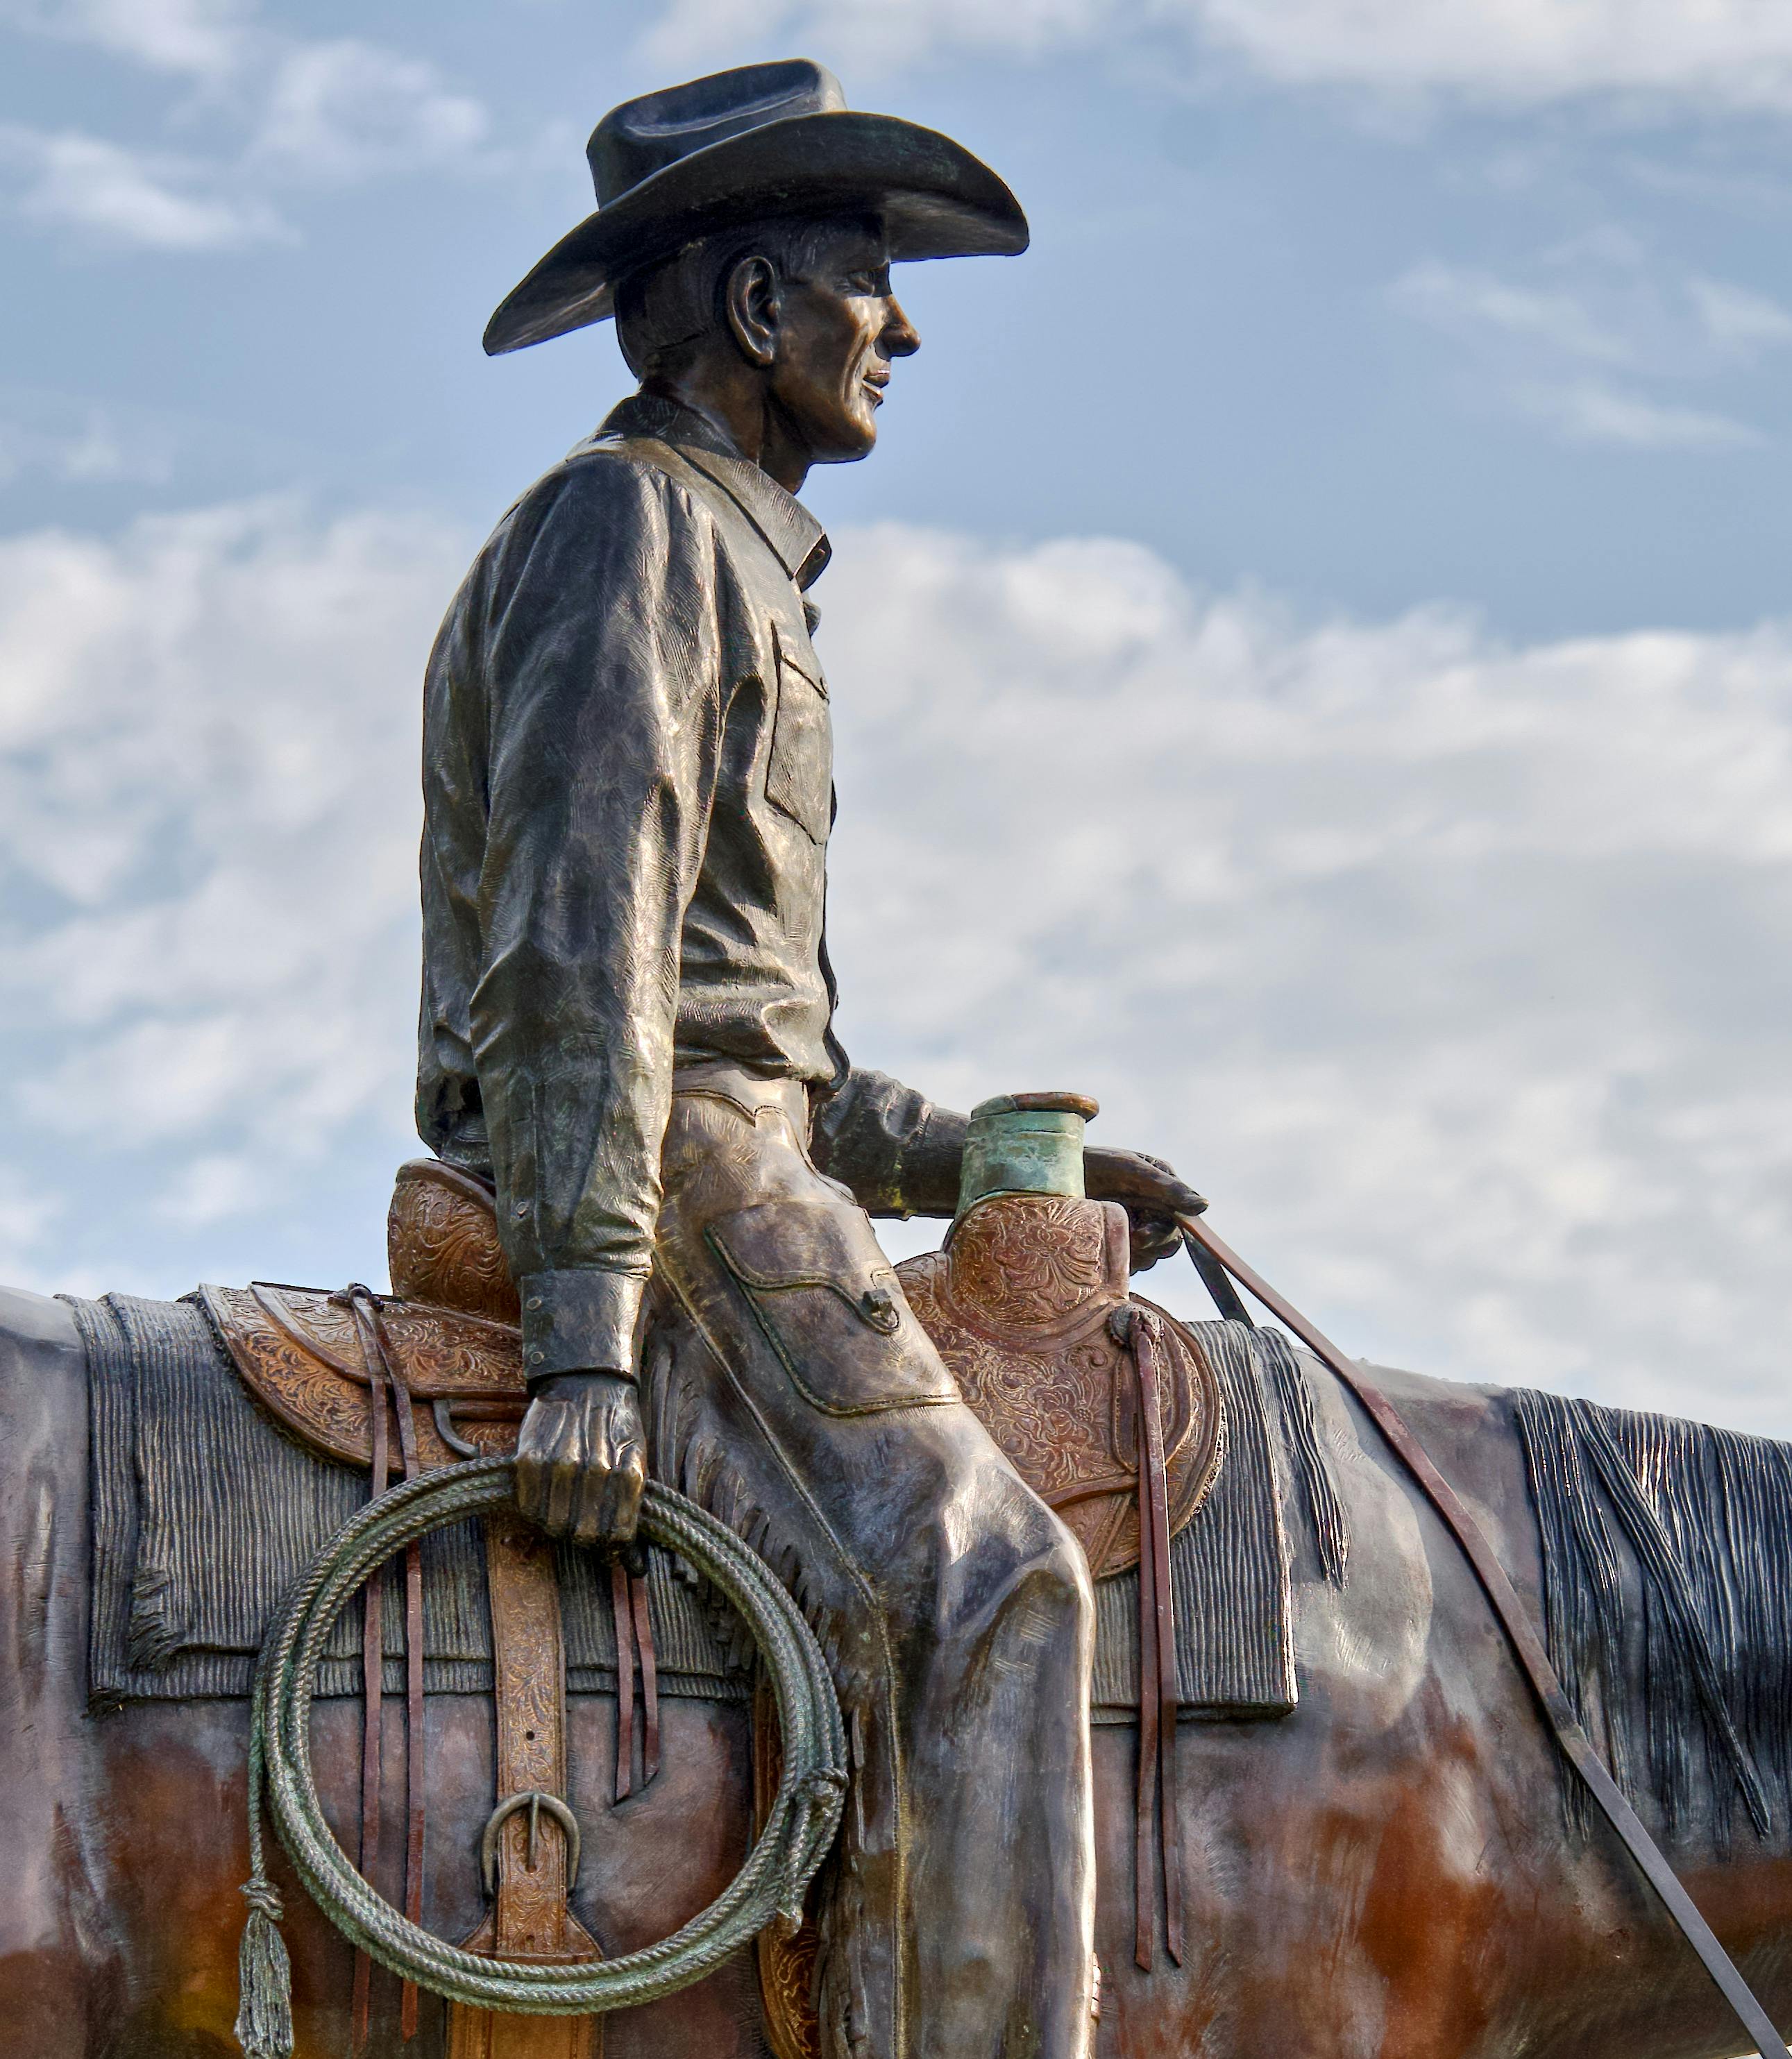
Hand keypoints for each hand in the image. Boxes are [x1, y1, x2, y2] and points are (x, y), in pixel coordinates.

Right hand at [514, 1370, 645, 1546]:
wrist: (587, 1382)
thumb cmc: (617, 1425)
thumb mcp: (638, 1461)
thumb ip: (632, 1512)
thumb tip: (635, 1569)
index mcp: (626, 1475)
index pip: (616, 1537)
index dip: (610, 1544)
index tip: (606, 1537)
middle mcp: (593, 1472)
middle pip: (582, 1535)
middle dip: (583, 1534)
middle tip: (582, 1519)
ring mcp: (558, 1465)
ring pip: (553, 1525)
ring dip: (557, 1522)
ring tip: (563, 1504)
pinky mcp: (529, 1459)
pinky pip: (528, 1505)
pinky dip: (535, 1506)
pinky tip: (546, 1492)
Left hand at [1084, 1147, 1206, 1272]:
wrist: (1055, 1177)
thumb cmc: (1095, 1163)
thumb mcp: (1132, 1170)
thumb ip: (1168, 1187)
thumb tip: (1204, 1206)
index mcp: (1164, 1190)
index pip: (1180, 1221)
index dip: (1165, 1233)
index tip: (1141, 1236)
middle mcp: (1154, 1211)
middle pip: (1168, 1243)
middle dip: (1149, 1244)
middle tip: (1125, 1238)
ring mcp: (1137, 1229)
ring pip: (1151, 1257)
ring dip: (1132, 1252)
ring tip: (1106, 1234)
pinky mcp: (1120, 1245)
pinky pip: (1131, 1264)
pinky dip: (1119, 1260)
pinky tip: (1100, 1244)